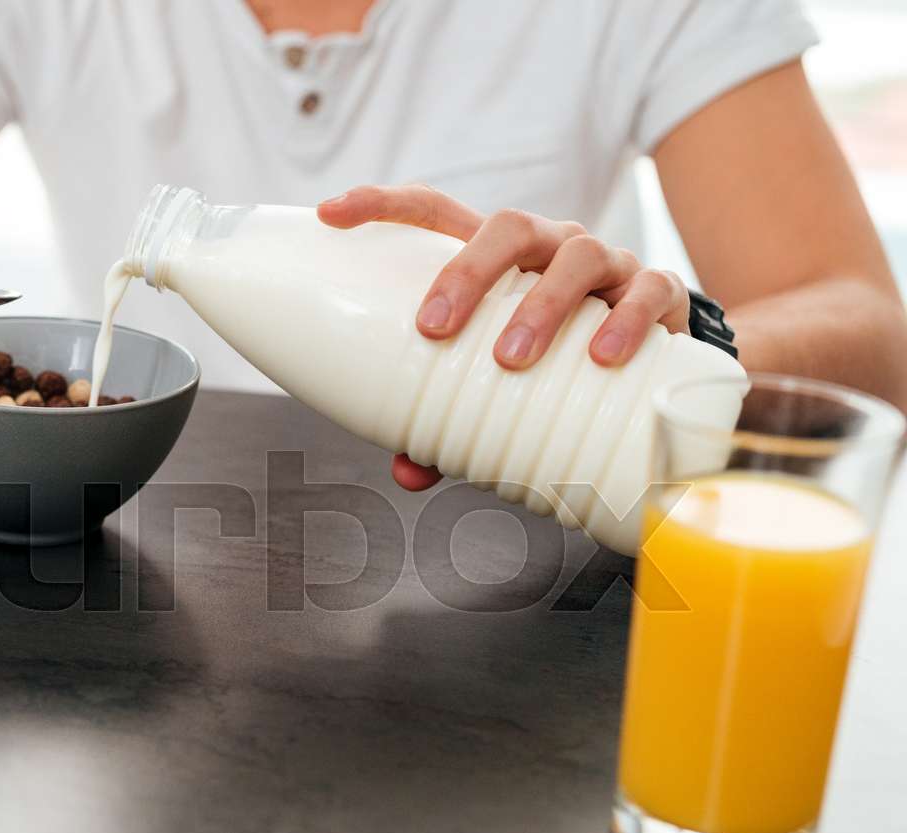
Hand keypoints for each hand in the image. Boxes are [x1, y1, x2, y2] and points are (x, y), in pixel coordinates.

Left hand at [318, 185, 690, 490]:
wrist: (651, 361)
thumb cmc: (550, 360)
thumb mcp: (493, 386)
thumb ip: (445, 427)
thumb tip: (409, 473)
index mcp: (495, 255)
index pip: (434, 210)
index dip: (382, 204)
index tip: (329, 214)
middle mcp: (548, 245)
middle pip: (507, 227)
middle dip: (467, 271)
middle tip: (434, 329)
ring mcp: (605, 264)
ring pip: (576, 256)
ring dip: (542, 305)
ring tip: (512, 359)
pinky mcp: (658, 293)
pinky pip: (648, 291)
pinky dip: (628, 322)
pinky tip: (604, 358)